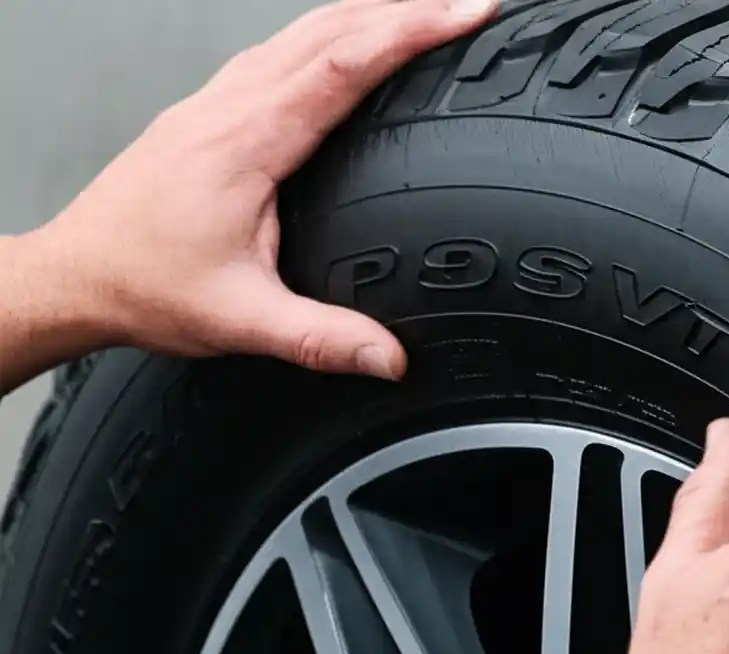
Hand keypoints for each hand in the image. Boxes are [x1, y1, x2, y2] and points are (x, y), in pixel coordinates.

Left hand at [35, 0, 495, 379]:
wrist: (74, 277)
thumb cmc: (143, 286)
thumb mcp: (240, 321)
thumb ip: (321, 339)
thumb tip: (391, 357)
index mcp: (247, 141)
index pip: (344, 64)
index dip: (410, 32)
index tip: (462, 16)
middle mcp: (231, 106)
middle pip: (331, 28)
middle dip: (407, 8)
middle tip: (467, 5)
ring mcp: (217, 101)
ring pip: (304, 30)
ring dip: (370, 12)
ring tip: (424, 11)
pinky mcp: (211, 110)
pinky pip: (281, 49)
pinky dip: (332, 32)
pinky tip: (348, 41)